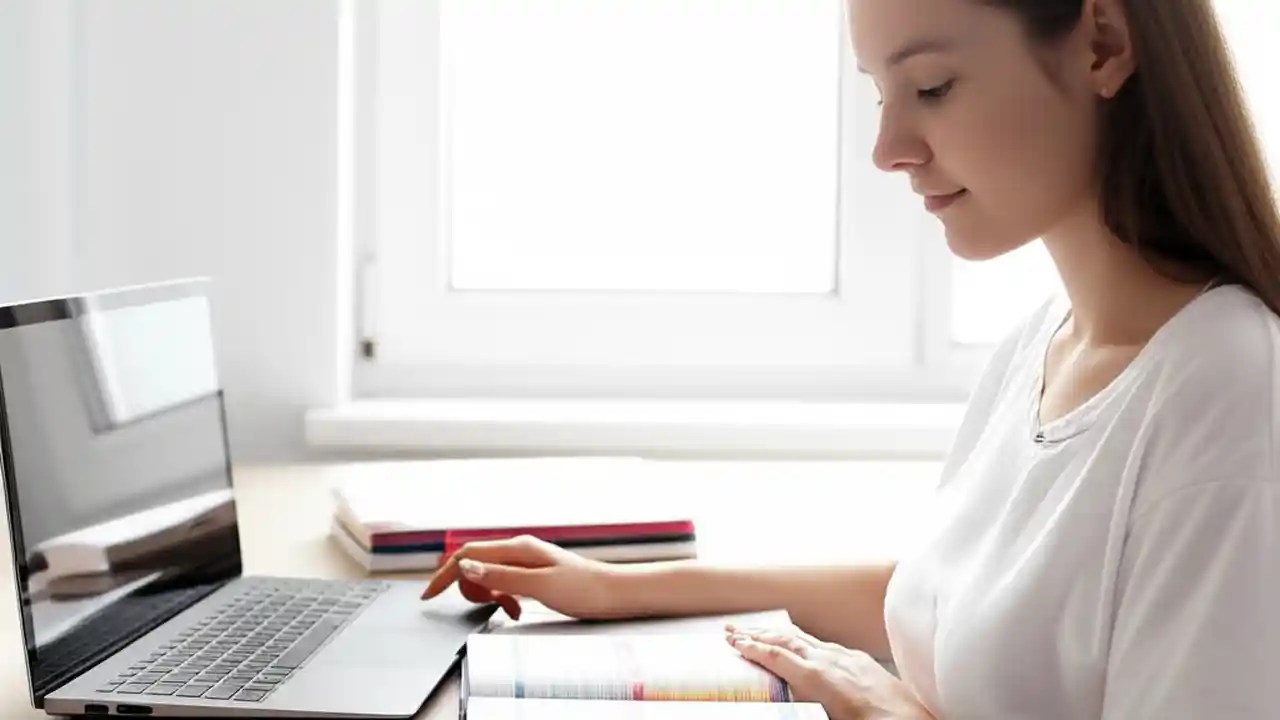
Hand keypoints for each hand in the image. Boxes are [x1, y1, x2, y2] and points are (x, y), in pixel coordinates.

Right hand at [419, 534, 623, 620]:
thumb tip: (467, 567)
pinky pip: (503, 584)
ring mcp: (525, 561)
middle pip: (474, 563)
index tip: (429, 594)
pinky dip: (502, 598)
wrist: (612, 593)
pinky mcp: (531, 573)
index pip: (468, 554)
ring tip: (510, 609)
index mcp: (518, 547)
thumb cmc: (583, 588)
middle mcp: (519, 549)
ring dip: (489, 595)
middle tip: (488, 606)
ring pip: (488, 575)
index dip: (445, 574)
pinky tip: (515, 609)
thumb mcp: (538, 585)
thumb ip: (501, 576)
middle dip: (470, 587)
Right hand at [725, 623, 934, 719]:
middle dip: (757, 633)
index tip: (733, 642)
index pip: (777, 656)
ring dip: (777, 633)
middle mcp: (832, 660)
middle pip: (787, 640)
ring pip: (805, 639)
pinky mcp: (861, 660)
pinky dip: (802, 640)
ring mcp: (848, 657)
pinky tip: (800, 642)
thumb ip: (801, 706)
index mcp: (820, 678)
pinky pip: (824, 644)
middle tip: (733, 630)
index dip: (752, 647)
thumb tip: (783, 698)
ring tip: (757, 629)